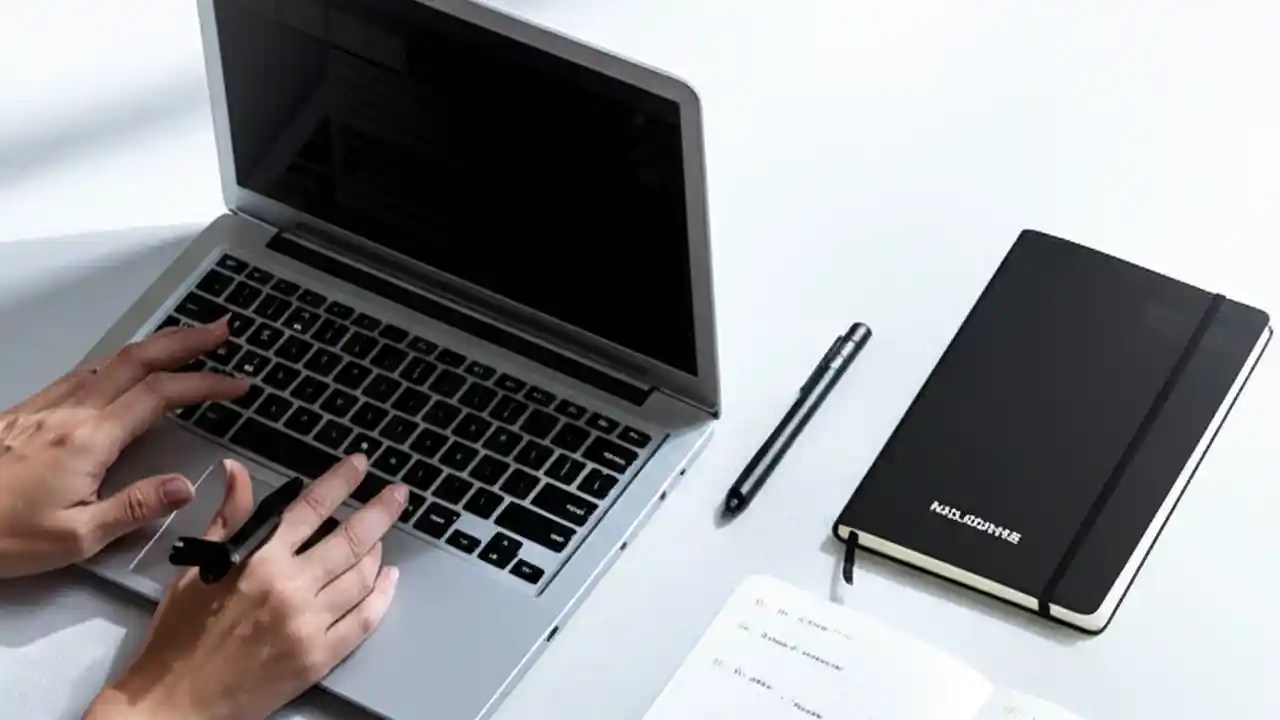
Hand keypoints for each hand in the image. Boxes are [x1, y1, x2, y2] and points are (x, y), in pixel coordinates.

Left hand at [0, 319, 246, 578]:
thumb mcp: (74, 539)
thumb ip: (134, 508)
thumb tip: (184, 486)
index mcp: (88, 440)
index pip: (160, 397)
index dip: (205, 385)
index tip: (238, 384)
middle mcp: (68, 413)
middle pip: (138, 360)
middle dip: (186, 341)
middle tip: (222, 330)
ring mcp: (44, 407)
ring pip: (110, 360)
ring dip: (154, 345)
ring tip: (184, 342)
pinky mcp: (25, 411)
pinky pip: (84, 373)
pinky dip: (119, 361)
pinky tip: (123, 368)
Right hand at [87, 454, 404, 719]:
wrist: (176, 702)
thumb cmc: (180, 636)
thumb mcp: (197, 567)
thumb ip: (227, 517)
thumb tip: (236, 471)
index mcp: (259, 561)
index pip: (311, 507)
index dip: (341, 481)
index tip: (361, 464)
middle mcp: (289, 589)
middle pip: (351, 539)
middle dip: (380, 510)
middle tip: (398, 494)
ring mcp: (309, 625)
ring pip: (362, 577)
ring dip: (378, 551)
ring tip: (381, 537)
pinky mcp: (319, 658)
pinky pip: (364, 620)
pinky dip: (383, 596)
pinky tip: (389, 579)